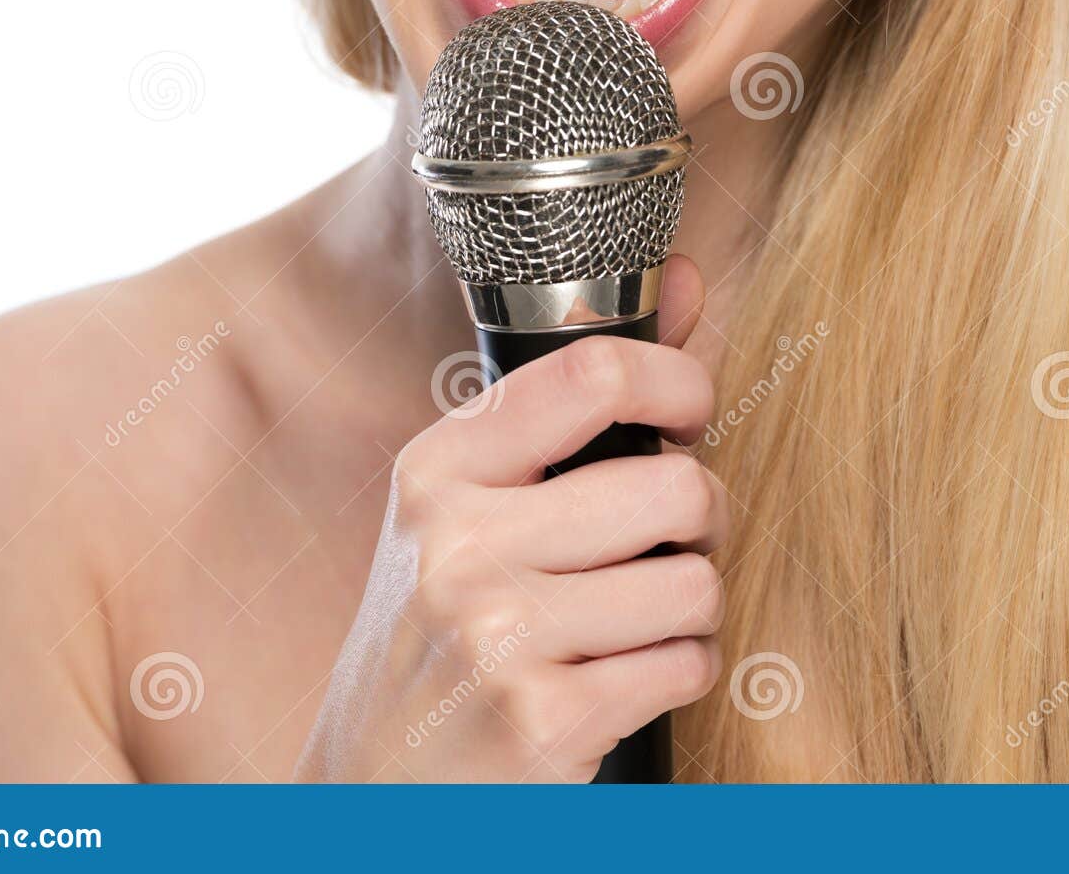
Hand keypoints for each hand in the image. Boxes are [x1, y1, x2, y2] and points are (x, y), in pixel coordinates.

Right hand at [296, 257, 725, 781]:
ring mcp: (498, 635)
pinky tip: (620, 681)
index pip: (593, 372)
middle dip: (697, 523)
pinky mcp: (544, 721)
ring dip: (687, 610)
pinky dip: (677, 674)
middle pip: (674, 487)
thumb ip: (583, 396)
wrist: (372, 792)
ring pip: (696, 583)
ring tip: (629, 623)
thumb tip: (693, 276)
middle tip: (661, 547)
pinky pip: (687, 664)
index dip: (678, 383)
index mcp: (438, 471)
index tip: (693, 414)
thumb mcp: (471, 509)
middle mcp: (457, 544)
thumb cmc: (437, 637)